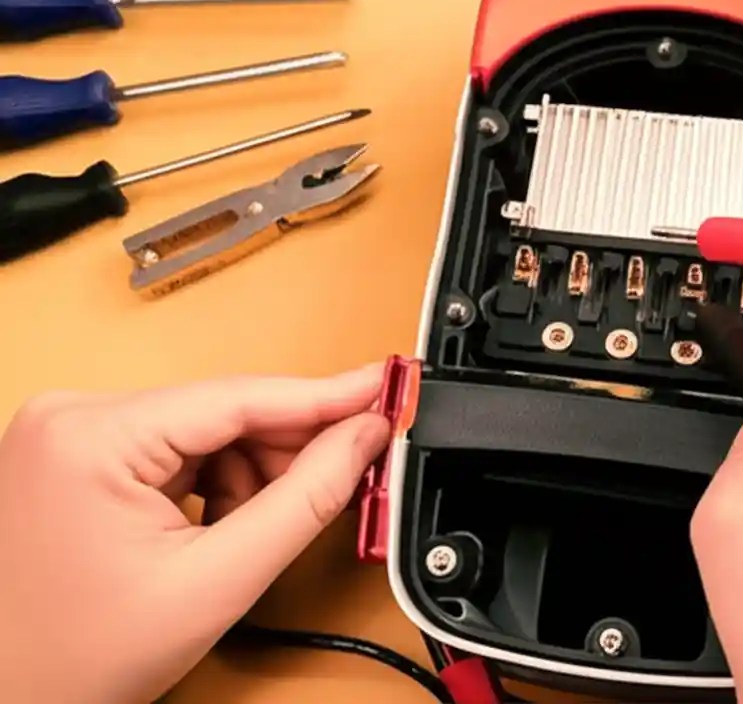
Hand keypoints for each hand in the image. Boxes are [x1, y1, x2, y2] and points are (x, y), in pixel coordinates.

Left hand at [0, 365, 389, 703]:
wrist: (4, 701)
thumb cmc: (75, 658)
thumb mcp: (217, 580)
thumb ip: (306, 500)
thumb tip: (363, 439)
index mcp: (92, 435)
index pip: (239, 397)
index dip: (328, 397)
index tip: (386, 389)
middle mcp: (73, 417)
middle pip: (224, 412)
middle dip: (290, 451)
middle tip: (357, 474)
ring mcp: (70, 435)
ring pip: (207, 432)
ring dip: (253, 476)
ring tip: (258, 536)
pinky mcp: (77, 457)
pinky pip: (177, 451)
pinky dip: (217, 485)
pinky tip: (226, 528)